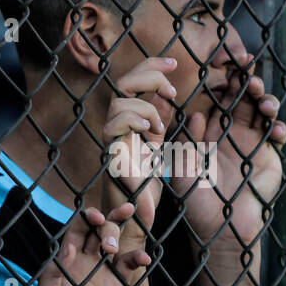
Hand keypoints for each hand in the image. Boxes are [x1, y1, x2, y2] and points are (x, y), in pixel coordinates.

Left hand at [34, 205, 150, 285]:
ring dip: (120, 234)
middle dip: (107, 222)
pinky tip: (144, 258)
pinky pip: (130, 265)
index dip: (86, 218)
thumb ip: (51, 277)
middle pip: (98, 229)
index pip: (76, 230)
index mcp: (65, 262)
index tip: (96, 217)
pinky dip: (138, 257)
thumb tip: (66, 249)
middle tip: (108, 241)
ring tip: (115, 251)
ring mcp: (103, 272)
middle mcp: (84, 262)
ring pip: (115, 241)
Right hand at [102, 56, 175, 253]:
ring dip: (145, 107)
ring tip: (160, 127)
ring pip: (118, 101)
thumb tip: (169, 98)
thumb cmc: (145, 193)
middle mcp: (119, 129)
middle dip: (147, 73)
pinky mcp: (111, 157)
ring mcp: (114, 142)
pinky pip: (115, 125)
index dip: (151, 66)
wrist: (135, 224)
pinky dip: (135, 120)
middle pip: (123, 82)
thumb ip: (161, 124)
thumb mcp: (160, 151)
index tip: (174, 62)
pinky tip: (152, 132)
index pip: (135, 82)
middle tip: (172, 85)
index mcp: (132, 124)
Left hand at [171, 57, 285, 249]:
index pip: (221, 99)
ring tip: (263, 103)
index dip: (226, 82)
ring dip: (266, 102)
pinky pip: (277, 135)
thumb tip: (197, 115)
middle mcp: (232, 133)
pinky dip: (279, 128)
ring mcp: (252, 144)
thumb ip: (187, 143)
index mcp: (211, 131)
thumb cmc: (196, 202)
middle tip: (250, 76)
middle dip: (249, 84)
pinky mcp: (268, 157)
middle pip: (244, 99)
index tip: (230, 66)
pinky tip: (276, 129)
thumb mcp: (183, 171)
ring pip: (263, 112)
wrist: (221, 231)